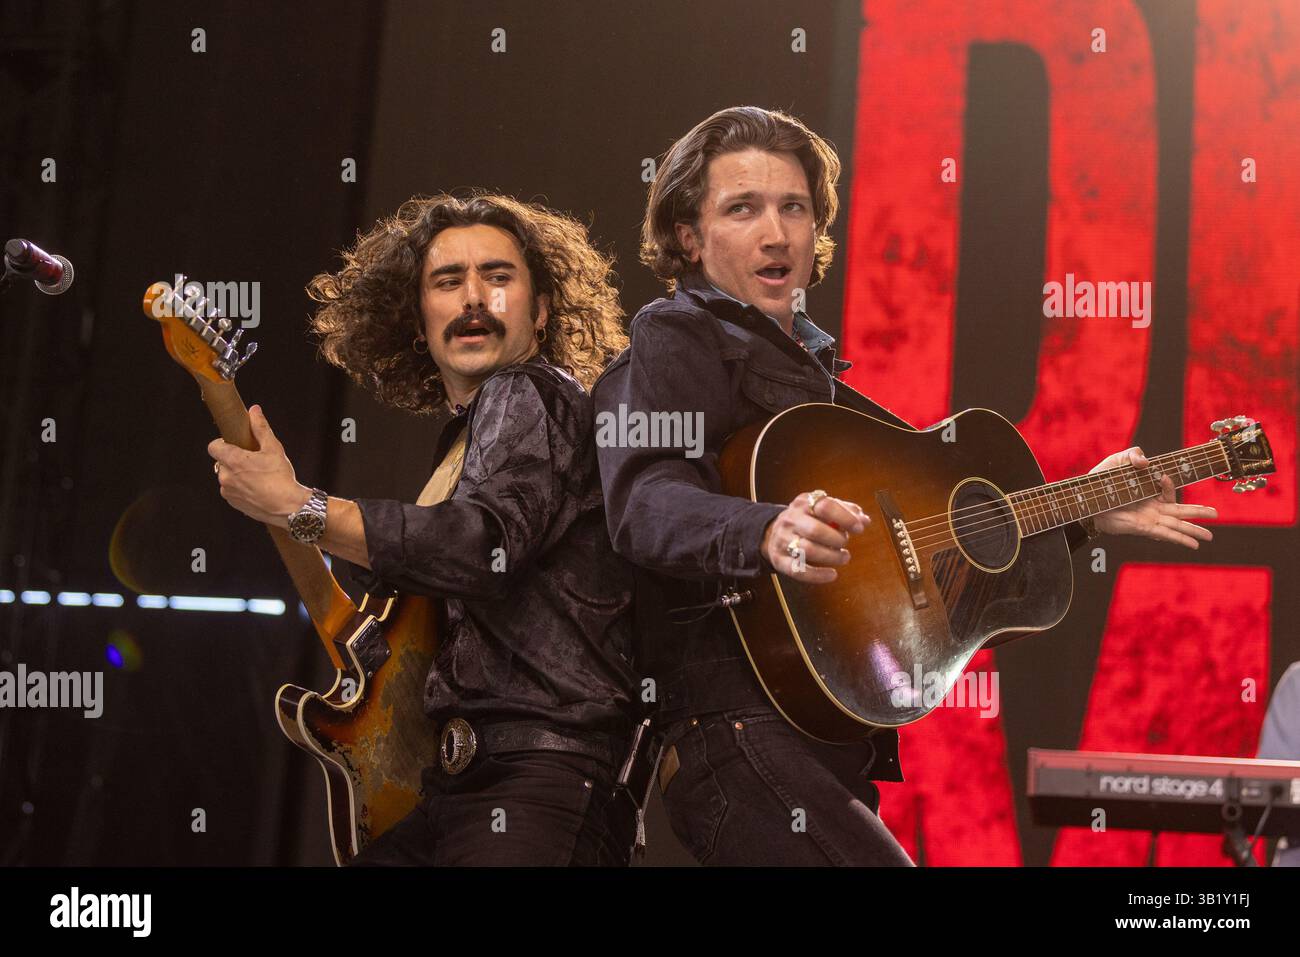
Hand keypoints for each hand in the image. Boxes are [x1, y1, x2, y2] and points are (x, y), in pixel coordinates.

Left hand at [207, 404, 310, 527]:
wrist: (288, 507)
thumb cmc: (281, 477)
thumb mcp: (273, 448)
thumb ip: (260, 428)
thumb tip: (254, 411)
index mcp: (233, 460)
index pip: (213, 446)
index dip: (222, 444)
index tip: (234, 445)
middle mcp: (226, 476)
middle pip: (222, 462)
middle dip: (233, 460)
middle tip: (252, 461)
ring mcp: (228, 491)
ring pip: (227, 477)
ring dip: (236, 474)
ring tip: (257, 477)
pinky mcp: (233, 503)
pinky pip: (232, 491)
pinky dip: (240, 488)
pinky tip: (257, 488)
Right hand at [760, 492, 869, 583]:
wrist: (772, 532)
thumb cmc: (805, 520)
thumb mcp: (821, 510)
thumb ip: (845, 512)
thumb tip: (864, 520)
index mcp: (804, 503)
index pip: (825, 506)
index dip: (845, 518)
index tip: (859, 528)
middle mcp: (791, 519)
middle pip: (815, 530)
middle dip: (836, 540)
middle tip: (845, 543)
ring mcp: (783, 540)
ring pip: (808, 550)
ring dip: (831, 556)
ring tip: (843, 557)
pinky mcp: (779, 560)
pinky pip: (798, 570)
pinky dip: (818, 575)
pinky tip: (832, 575)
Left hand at [1089, 446, 1216, 547]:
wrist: (1085, 498)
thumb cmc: (1101, 480)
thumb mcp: (1118, 461)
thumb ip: (1134, 455)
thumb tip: (1147, 461)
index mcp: (1149, 493)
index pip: (1168, 491)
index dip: (1170, 484)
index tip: (1164, 476)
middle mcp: (1151, 508)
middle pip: (1181, 511)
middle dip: (1198, 513)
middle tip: (1216, 514)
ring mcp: (1148, 519)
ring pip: (1176, 526)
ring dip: (1193, 531)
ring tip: (1209, 537)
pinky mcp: (1142, 528)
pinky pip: (1165, 534)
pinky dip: (1179, 539)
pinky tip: (1192, 545)